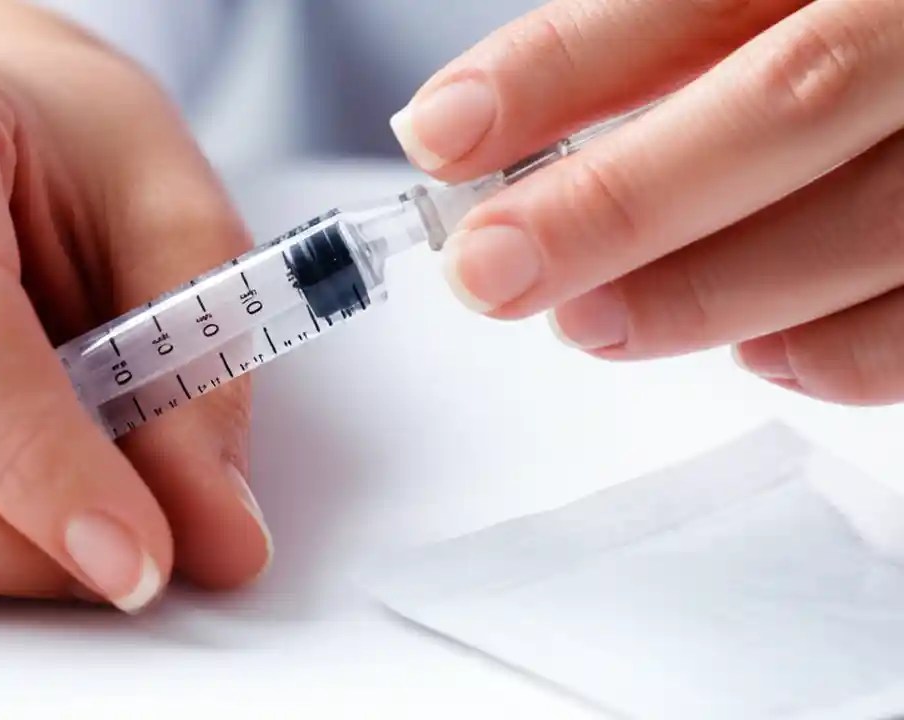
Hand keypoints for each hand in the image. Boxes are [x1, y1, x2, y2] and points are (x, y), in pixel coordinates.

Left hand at [392, 0, 903, 404]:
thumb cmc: (853, 38)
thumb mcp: (759, 6)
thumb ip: (652, 46)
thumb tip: (475, 130)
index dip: (557, 66)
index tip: (441, 134)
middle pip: (788, 102)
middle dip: (617, 203)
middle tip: (490, 270)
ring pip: (866, 225)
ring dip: (700, 293)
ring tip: (587, 322)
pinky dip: (824, 353)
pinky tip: (754, 346)